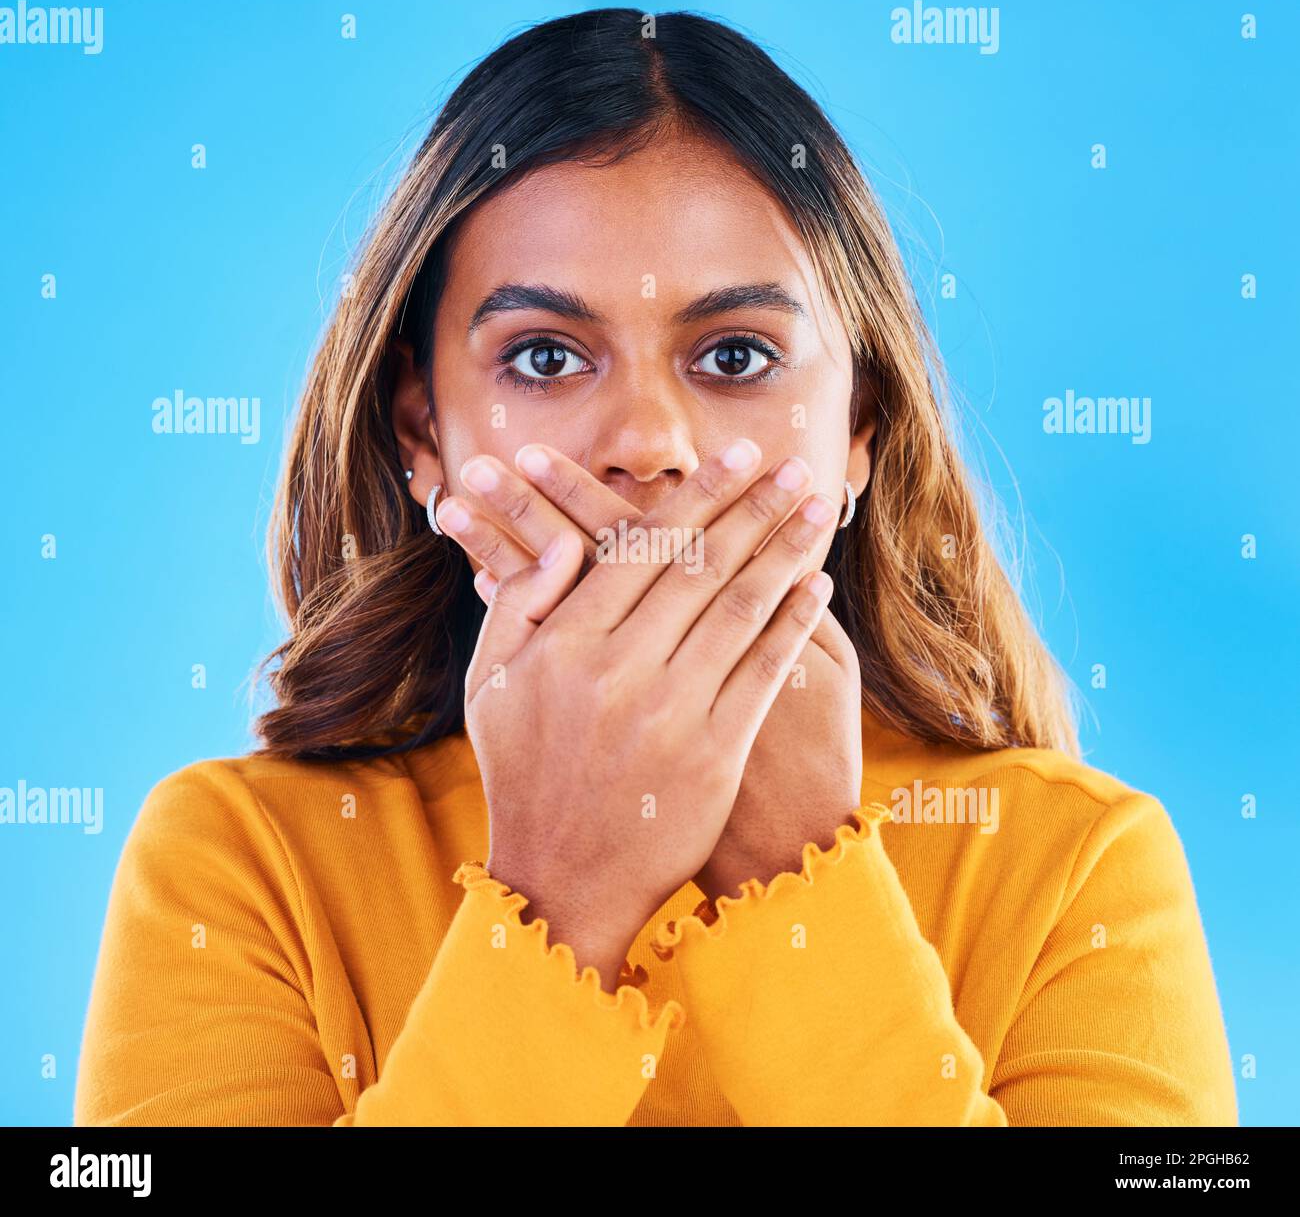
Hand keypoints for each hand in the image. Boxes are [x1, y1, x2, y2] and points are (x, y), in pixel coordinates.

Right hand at [449, 440, 839, 987]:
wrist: (563, 880)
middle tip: (795, 465)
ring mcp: (671, 714)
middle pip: (700, 567)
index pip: (642, 548)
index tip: (735, 457)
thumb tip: (565, 540)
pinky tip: (817, 586)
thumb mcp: (491, 685)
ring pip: (739, 609)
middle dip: (755, 507)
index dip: (697, 497)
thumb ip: (520, 604)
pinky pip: (762, 673)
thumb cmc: (523, 774)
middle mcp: (620, 672)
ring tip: (816, 509)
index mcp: (564, 646)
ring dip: (784, 550)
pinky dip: (793, 624)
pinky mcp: (714, 755)